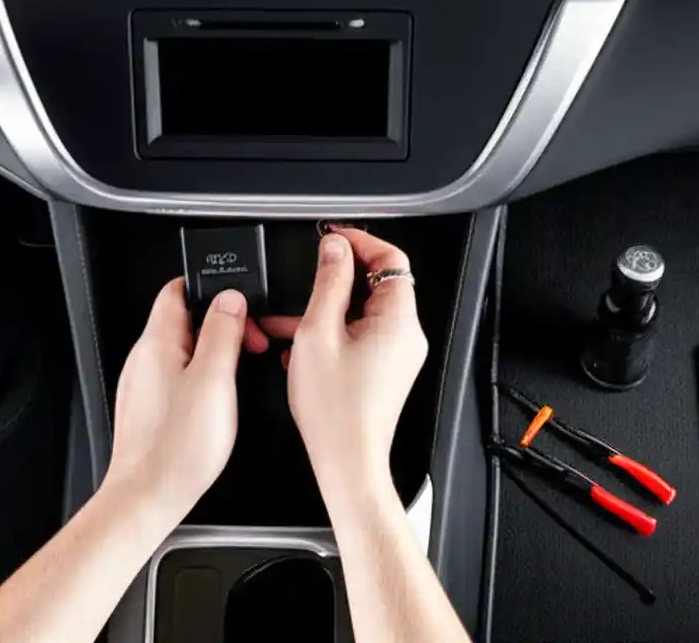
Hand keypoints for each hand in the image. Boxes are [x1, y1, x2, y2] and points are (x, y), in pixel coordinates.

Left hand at [103, 279, 245, 522]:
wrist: (148, 497)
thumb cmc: (177, 447)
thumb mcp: (214, 379)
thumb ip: (222, 332)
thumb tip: (230, 299)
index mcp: (156, 342)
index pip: (176, 289)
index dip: (210, 287)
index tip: (239, 303)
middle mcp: (144, 358)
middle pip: (184, 319)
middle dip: (221, 324)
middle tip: (249, 344)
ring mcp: (144, 384)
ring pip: (183, 349)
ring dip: (214, 352)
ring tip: (237, 373)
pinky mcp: (149, 407)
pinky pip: (178, 376)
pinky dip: (202, 377)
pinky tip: (218, 399)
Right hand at [252, 230, 427, 494]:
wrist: (346, 462)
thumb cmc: (335, 411)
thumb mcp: (318, 333)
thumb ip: (328, 283)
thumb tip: (334, 249)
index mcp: (398, 321)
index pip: (391, 259)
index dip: (360, 240)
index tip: (332, 236)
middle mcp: (406, 336)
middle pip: (377, 284)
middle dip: (338, 277)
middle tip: (308, 275)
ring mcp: (398, 354)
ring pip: (364, 312)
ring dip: (329, 308)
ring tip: (292, 318)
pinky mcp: (385, 370)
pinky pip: (361, 336)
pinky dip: (333, 331)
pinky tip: (301, 344)